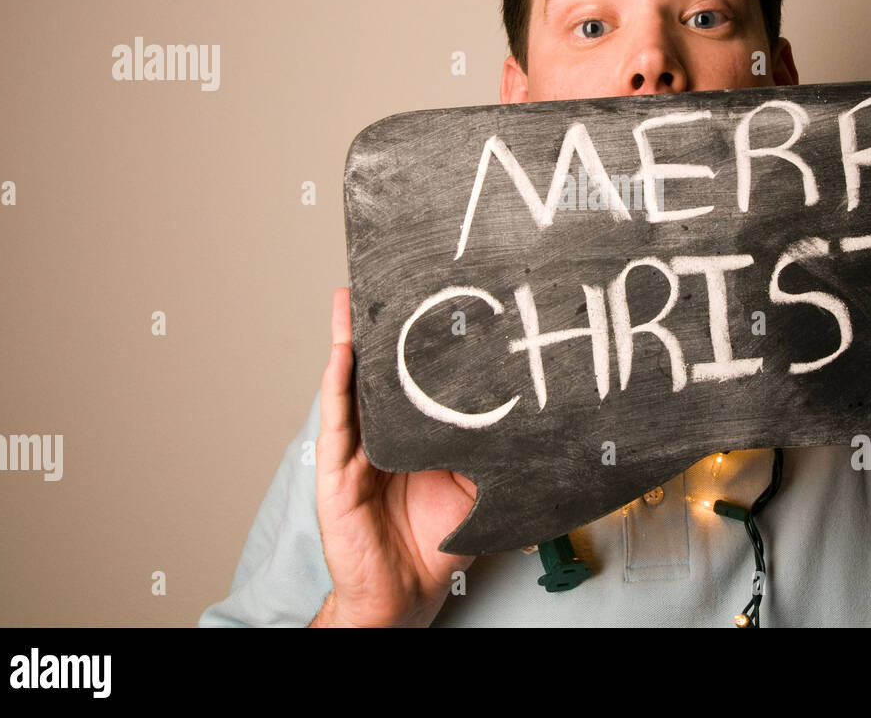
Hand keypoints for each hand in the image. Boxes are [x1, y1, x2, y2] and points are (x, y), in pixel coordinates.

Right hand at [309, 287, 476, 626]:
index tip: (435, 300)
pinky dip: (338, 382)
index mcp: (415, 434)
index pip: (417, 379)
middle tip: (385, 280)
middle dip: (379, 329)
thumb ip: (491, 447)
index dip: (423, 344)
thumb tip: (533, 412)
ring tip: (350, 300)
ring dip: (348, 341)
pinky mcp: (337, 471)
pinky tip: (341, 351)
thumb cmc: (440, 540)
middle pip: (380, 373)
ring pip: (351, 385)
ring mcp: (357, 450)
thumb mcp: (478, 483)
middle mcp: (383, 434)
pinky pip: (337, 420)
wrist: (408, 590)